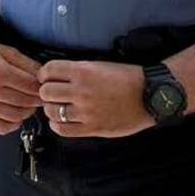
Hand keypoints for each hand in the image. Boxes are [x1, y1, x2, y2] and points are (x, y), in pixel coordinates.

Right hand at [0, 36, 42, 135]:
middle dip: (36, 98)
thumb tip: (45, 78)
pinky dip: (13, 123)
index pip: (31, 87)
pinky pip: (2, 128)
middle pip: (25, 102)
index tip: (45, 85)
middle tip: (39, 94)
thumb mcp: (7, 51)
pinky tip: (15, 112)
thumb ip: (28, 64)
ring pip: (17, 117)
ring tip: (27, 102)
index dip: (42, 87)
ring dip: (27, 111)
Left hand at [38, 61, 152, 137]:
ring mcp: (87, 111)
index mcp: (83, 71)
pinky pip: (63, 130)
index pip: (48, 71)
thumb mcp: (98, 65)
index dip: (44, 74)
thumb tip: (53, 76)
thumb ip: (76, 71)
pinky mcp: (93, 128)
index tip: (46, 78)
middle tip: (52, 94)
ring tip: (58, 107)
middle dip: (46, 92)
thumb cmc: (126, 78)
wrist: (150, 95)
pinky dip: (57, 125)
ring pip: (52, 112)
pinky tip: (62, 120)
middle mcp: (82, 91)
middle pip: (45, 92)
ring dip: (52, 109)